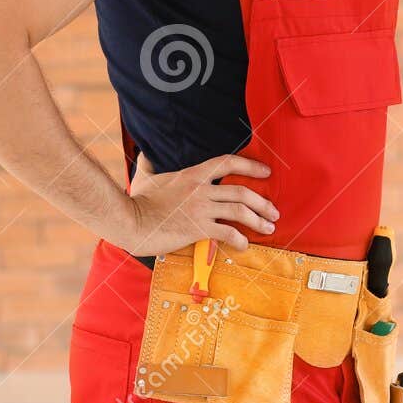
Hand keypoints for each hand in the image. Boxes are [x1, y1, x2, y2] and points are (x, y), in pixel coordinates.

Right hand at [121, 152, 279, 257]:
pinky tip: (244, 246)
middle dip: (262, 202)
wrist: (129, 220)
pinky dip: (240, 240)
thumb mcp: (146, 177)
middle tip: (273, 212)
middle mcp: (200, 189)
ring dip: (258, 220)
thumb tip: (145, 156)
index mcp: (193, 174)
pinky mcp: (196, 228)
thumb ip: (150, 165)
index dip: (250, 165)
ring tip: (268, 228)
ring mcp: (200, 208)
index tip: (266, 171)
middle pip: (240, 191)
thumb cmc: (136, 201)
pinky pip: (226, 233)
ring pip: (239, 211)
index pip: (228, 162)